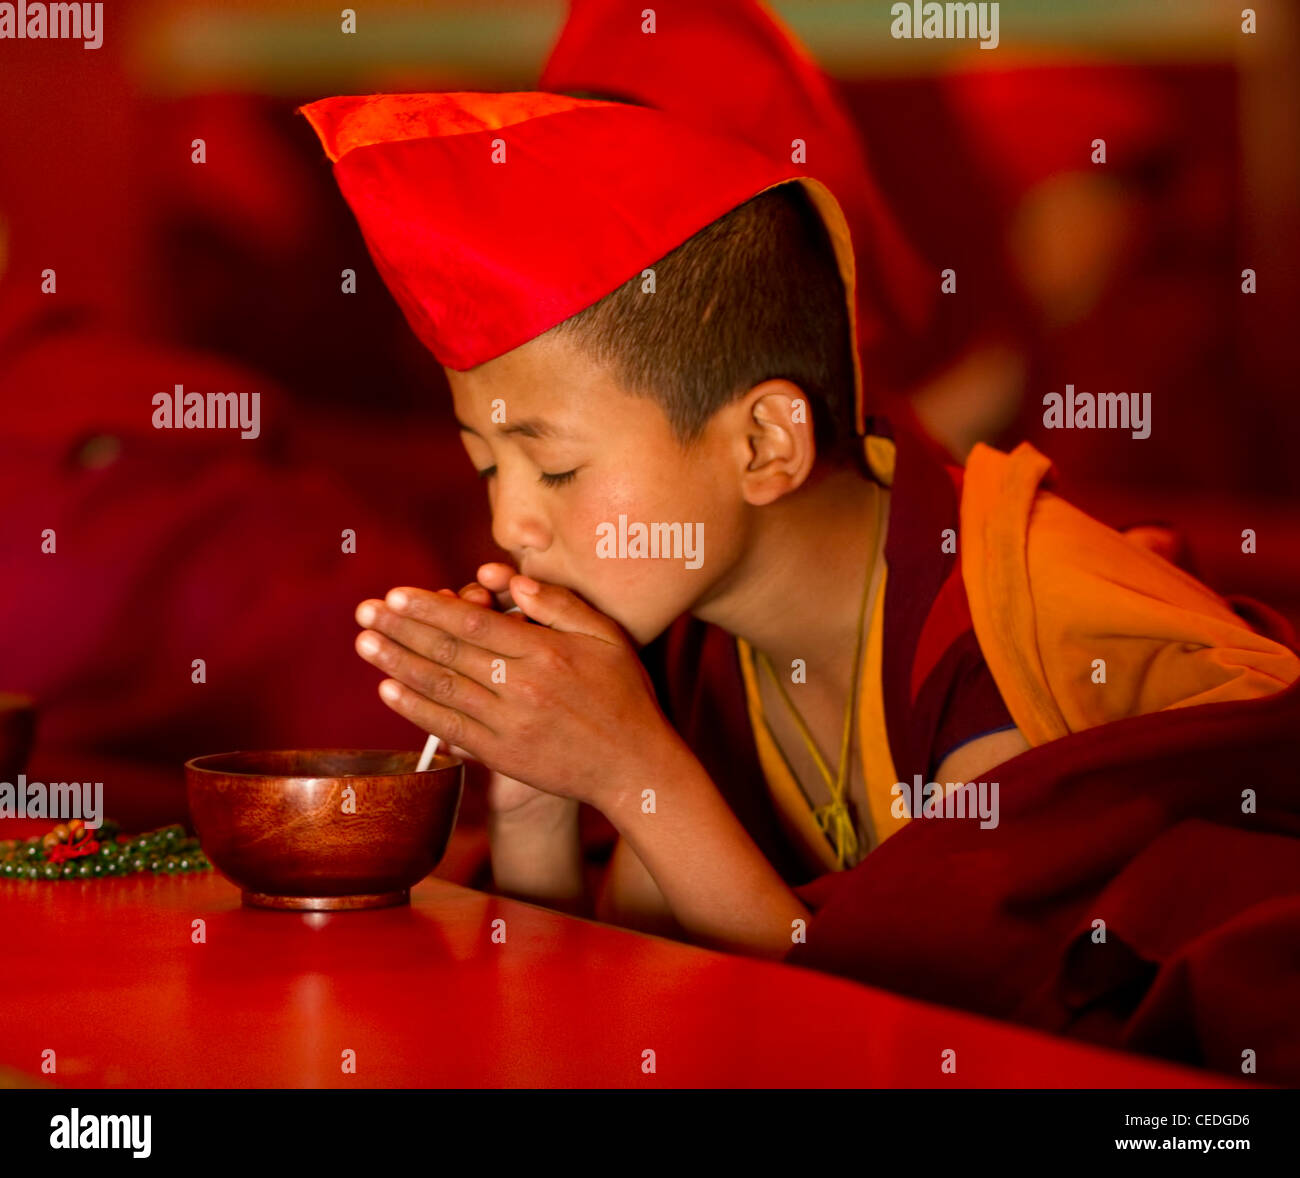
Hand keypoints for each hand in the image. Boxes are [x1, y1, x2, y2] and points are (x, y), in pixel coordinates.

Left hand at [353, 571, 682, 810]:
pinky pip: (450, 728)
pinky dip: (416, 710)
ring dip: (398, 664)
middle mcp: (523, 686)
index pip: (475, 624)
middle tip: (365, 610)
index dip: (431, 608)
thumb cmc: (625, 694)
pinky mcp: (503, 755)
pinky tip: (389, 690)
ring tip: (365, 643)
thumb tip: (507, 579)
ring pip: (442, 688)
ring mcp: (510, 724)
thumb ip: (558, 604)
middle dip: (401, 629)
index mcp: (547, 651)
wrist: (635, 767)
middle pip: (449, 652)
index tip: (397, 594)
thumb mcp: (606, 636)